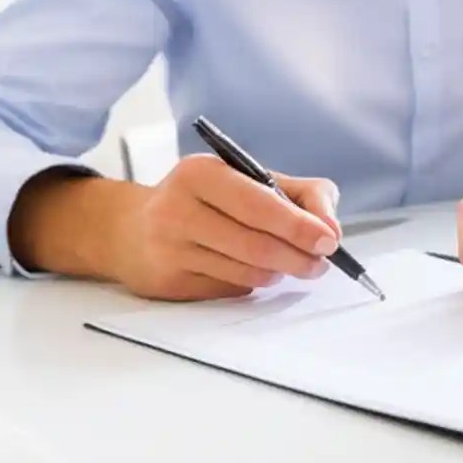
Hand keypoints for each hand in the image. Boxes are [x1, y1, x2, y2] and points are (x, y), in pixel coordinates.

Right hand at [101, 155, 344, 300]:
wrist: (131, 229)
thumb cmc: (206, 201)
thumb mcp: (248, 180)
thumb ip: (301, 194)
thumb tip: (331, 230)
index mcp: (201, 173)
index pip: (260, 204)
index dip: (300, 225)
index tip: (330, 240)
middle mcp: (178, 208)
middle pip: (255, 245)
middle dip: (298, 257)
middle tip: (320, 264)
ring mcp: (169, 248)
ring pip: (246, 273)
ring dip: (278, 272)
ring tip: (287, 265)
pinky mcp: (168, 282)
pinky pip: (228, 290)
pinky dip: (250, 283)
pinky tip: (246, 270)